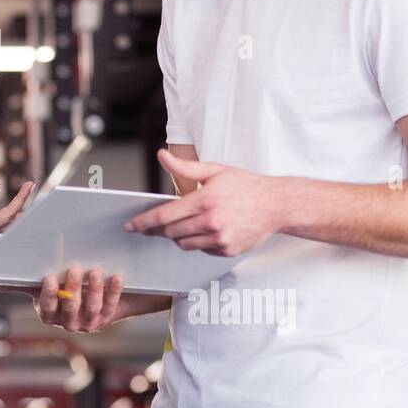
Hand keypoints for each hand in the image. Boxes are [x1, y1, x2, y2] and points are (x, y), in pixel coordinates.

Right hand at [0, 267, 129, 332]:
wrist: (93, 293)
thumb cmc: (61, 286)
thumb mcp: (41, 285)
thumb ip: (20, 284)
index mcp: (49, 314)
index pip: (47, 308)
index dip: (49, 295)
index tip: (49, 278)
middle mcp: (67, 322)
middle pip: (70, 307)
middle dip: (71, 289)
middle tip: (74, 269)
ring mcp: (87, 322)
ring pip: (90, 308)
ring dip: (93, 289)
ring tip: (95, 271)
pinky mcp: (106, 317)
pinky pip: (109, 305)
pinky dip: (113, 291)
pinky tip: (115, 277)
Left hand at [125, 148, 284, 255]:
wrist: (276, 205)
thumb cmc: (245, 186)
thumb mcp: (214, 170)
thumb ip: (184, 167)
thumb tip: (162, 156)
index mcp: (205, 200)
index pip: (164, 215)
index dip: (144, 222)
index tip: (131, 225)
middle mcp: (211, 222)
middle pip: (171, 232)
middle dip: (158, 229)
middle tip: (152, 225)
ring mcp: (220, 239)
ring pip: (183, 244)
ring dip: (177, 236)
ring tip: (184, 223)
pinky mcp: (226, 251)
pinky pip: (201, 250)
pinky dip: (197, 241)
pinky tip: (205, 229)